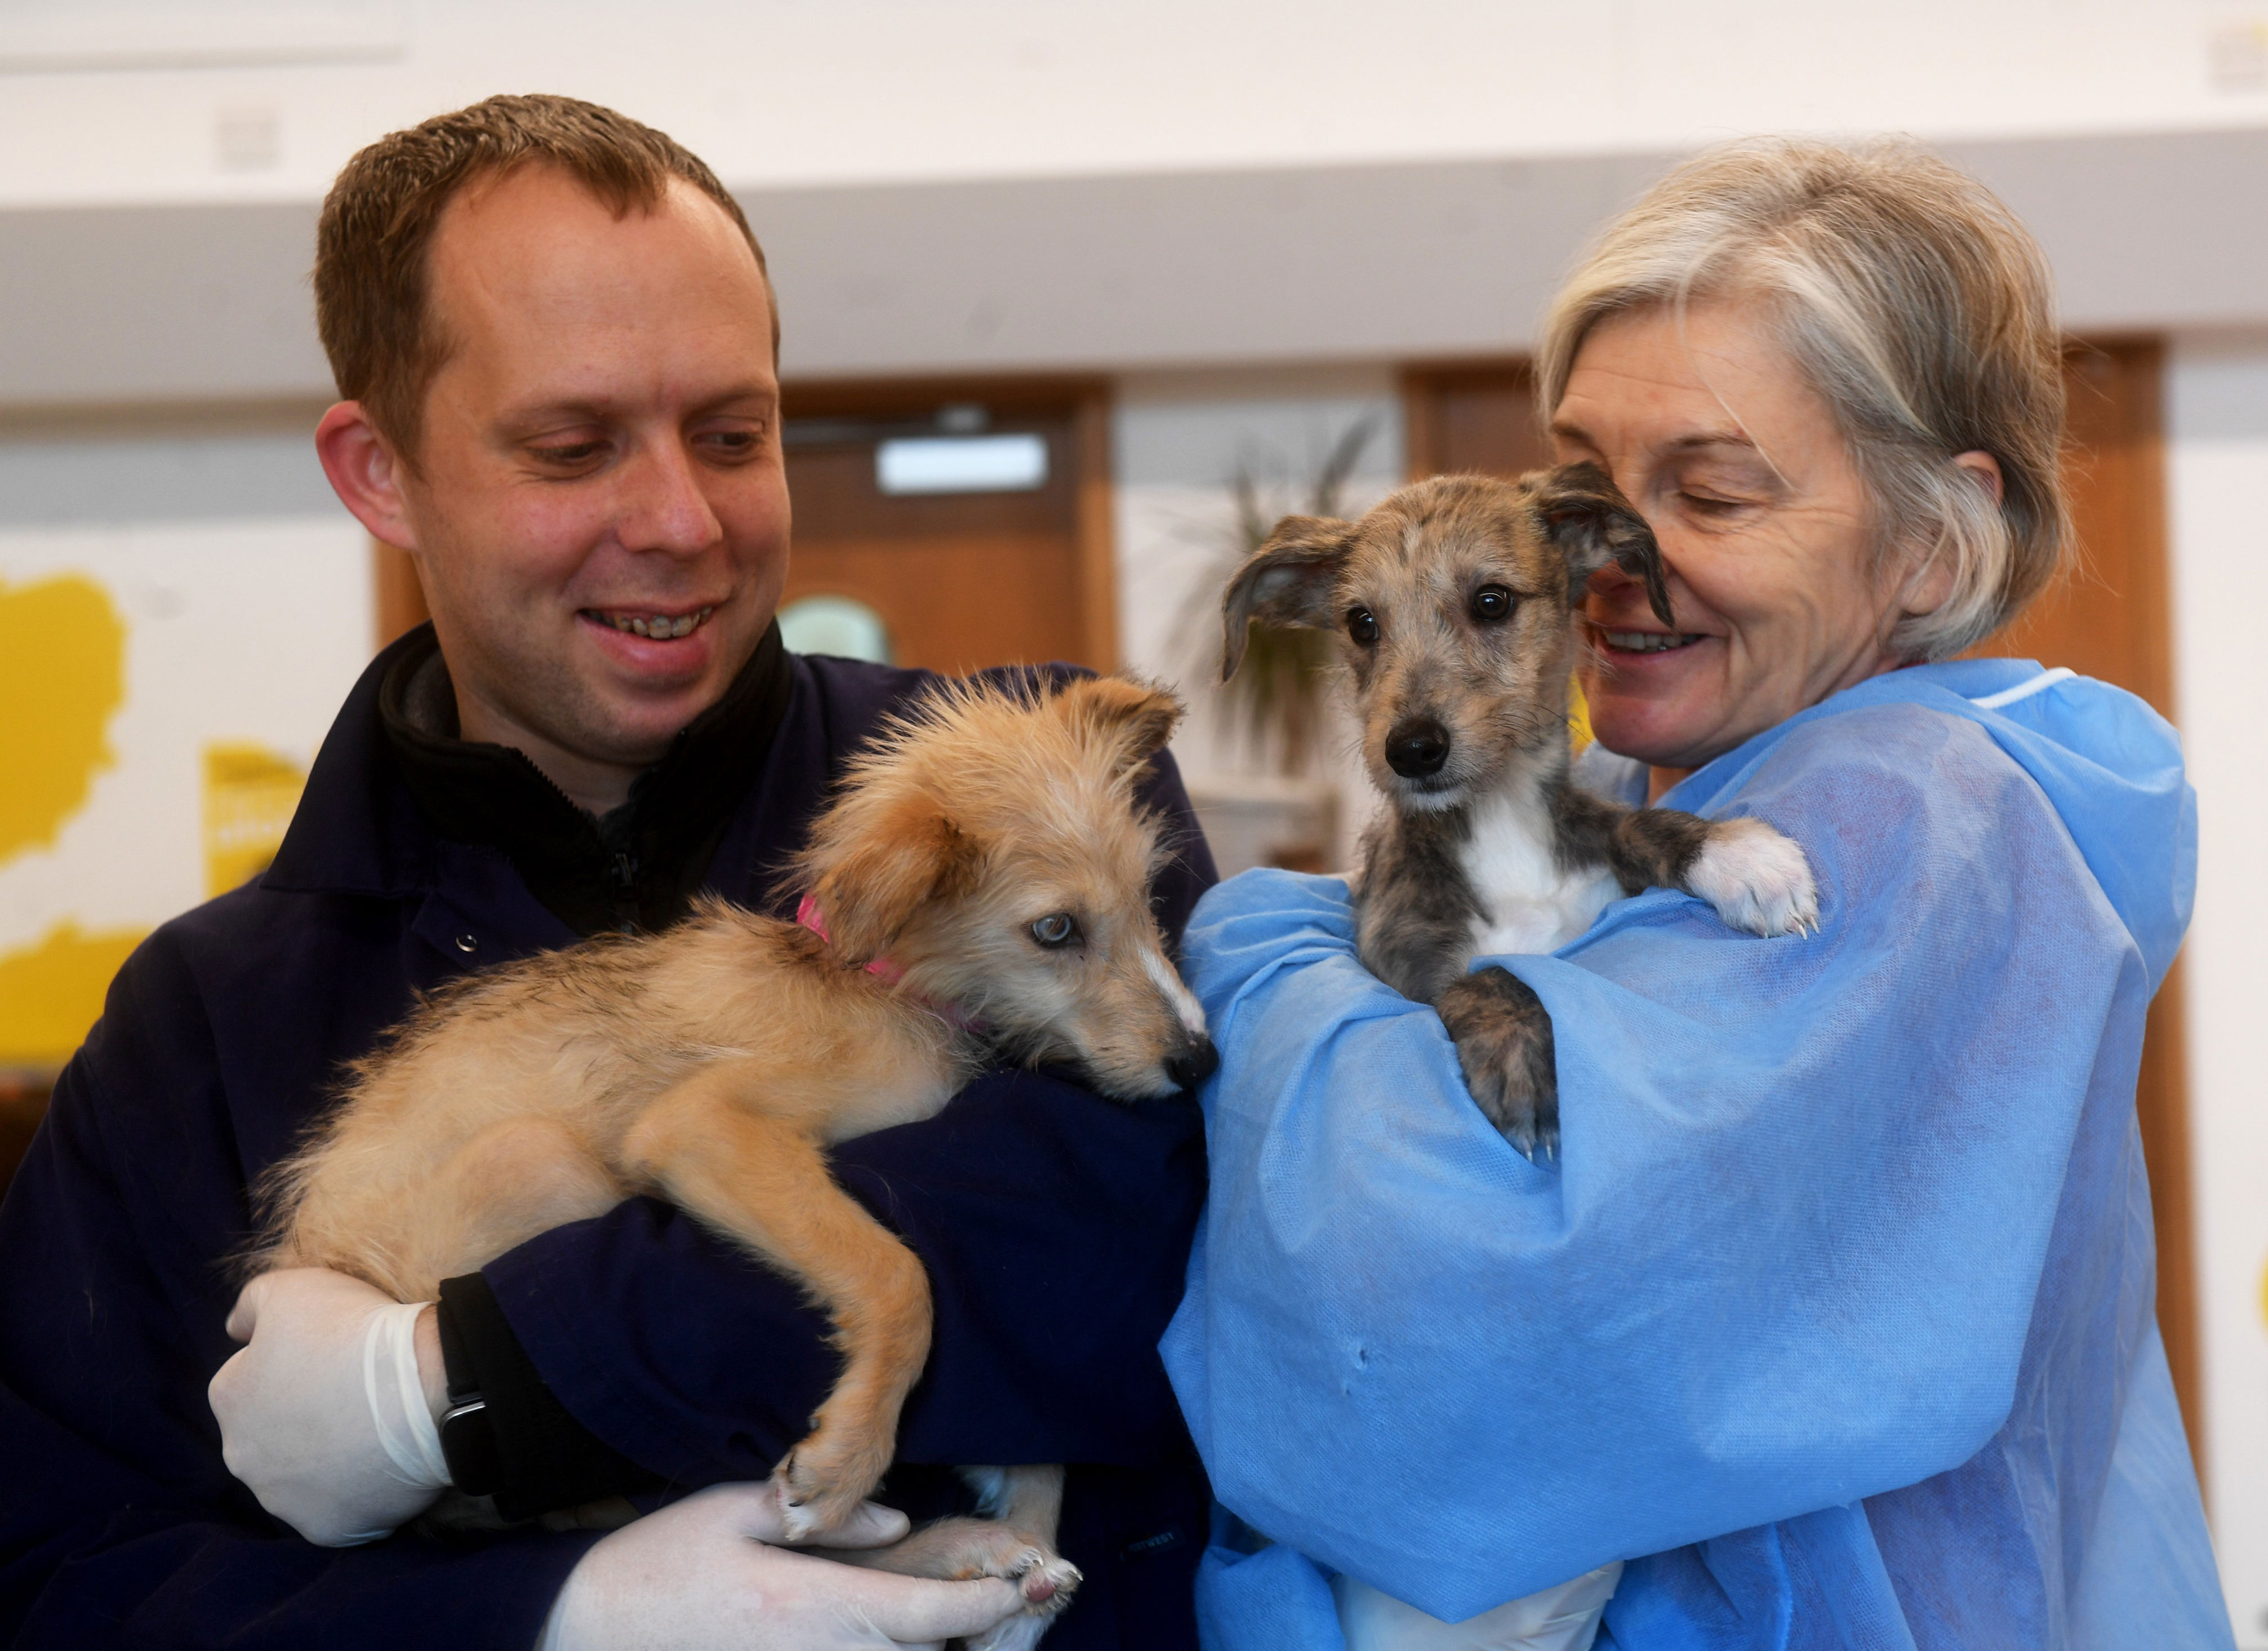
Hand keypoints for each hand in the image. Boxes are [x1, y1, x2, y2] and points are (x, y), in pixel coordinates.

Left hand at [209, 1268, 449, 1545]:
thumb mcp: (292, 1287)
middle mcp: (242, 1458)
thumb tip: (235, 1330)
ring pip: (300, 1477)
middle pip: (270, 1434)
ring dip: (325, 1457)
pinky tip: (384, 1463)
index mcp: (229, 1399)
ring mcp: (284, 1500)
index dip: (292, 1362)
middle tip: (353, 1391)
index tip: (331, 1354)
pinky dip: (356, 1491)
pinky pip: (338, 1508)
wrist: (426, 1384)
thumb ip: (250, 1305)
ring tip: (374, 1428)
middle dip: (301, 1417)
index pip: (250, 1380)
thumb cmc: (356, 1330)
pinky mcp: (327, 1529)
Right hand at [541, 1482, 1025, 1650]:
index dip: (991, 1603)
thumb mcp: (734, 1510)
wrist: (586, 1628)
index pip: (931, 1614)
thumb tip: (896, 1521)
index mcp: (816, 1605)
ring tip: (954, 1626)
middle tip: (1004, 1603)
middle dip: (971, 1640)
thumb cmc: (661, 1560)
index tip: (1035, 1582)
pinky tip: (894, 1641)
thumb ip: (825, 1513)